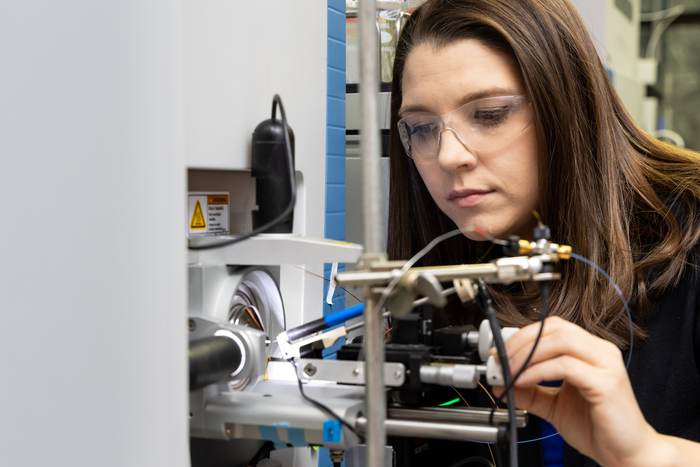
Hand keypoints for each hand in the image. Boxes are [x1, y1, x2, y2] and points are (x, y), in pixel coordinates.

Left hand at [491, 316, 691, 466]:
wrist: (626, 453)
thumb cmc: (598, 427)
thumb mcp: (553, 405)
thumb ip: (529, 391)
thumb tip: (500, 381)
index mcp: (589, 351)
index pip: (552, 327)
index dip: (522, 335)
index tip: (499, 351)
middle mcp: (600, 352)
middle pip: (554, 327)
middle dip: (521, 341)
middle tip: (500, 359)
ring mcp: (606, 364)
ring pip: (560, 340)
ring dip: (527, 353)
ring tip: (509, 370)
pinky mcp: (606, 383)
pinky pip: (565, 366)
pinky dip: (538, 370)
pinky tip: (524, 381)